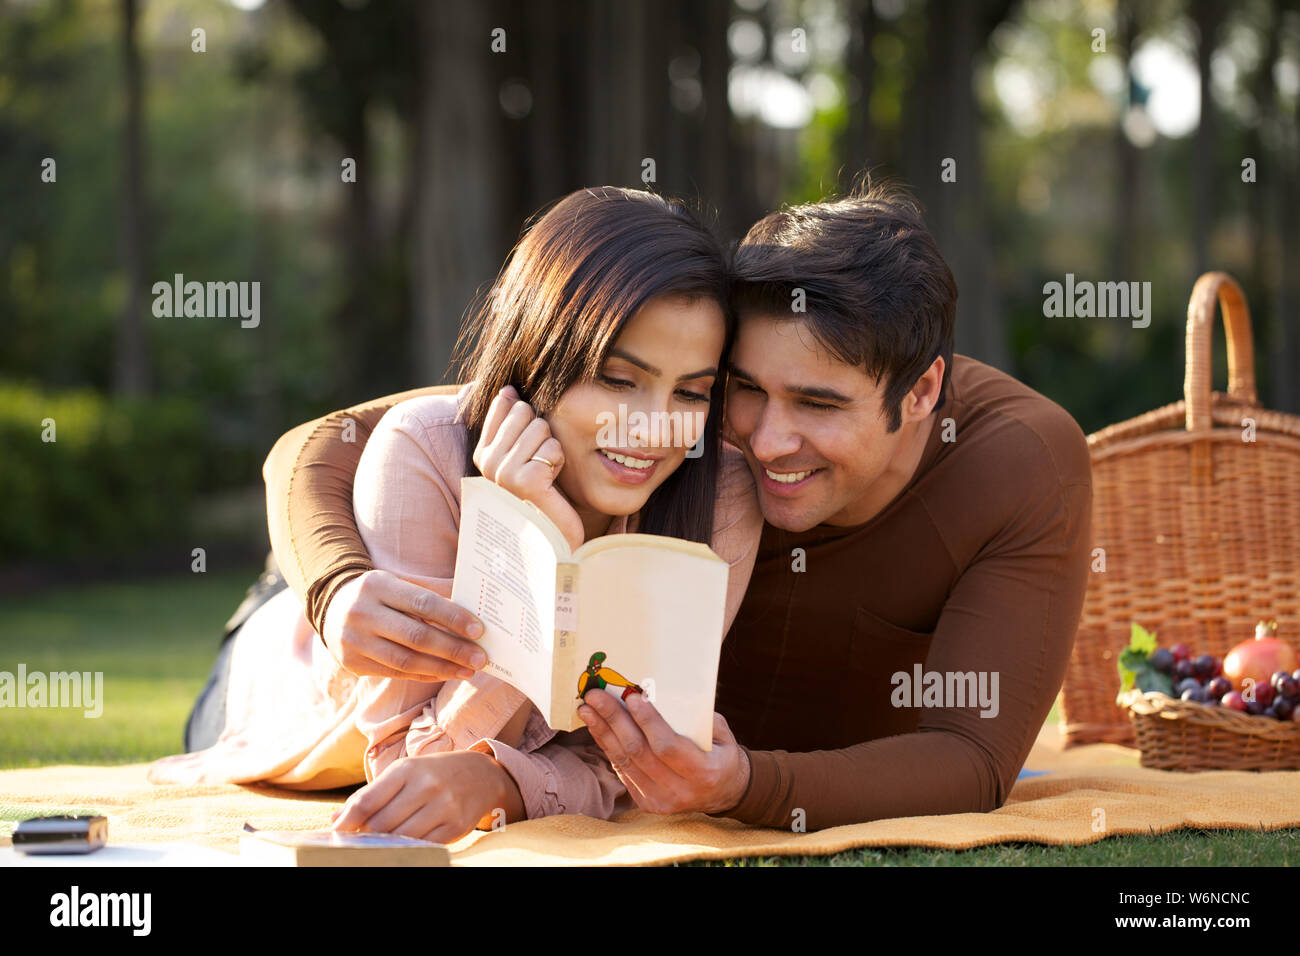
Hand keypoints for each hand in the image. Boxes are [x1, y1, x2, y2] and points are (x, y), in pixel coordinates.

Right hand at [322, 569, 486, 679]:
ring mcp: (354, 641)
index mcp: (377, 586)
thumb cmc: (378, 595)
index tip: (479, 630)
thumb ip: (429, 597)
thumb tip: (472, 614)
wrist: (330, 606)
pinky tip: (444, 673)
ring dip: (442, 668)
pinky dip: (424, 675)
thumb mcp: (396, 584)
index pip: (423, 603)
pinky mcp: (352, 663)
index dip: (454, 618)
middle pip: (416, 636)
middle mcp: (362, 613)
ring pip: (406, 661)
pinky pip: (396, 673)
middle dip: (453, 649)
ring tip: (468, 671)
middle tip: (480, 658)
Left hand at [331, 750, 522, 842]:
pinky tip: (405, 843)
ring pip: (400, 839)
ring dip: (386, 844)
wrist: (481, 775)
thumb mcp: (404, 772)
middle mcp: (426, 786)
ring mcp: (443, 807)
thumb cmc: (433, 773)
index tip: (336, 834)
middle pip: (380, 824)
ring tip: (382, 841)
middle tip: (361, 839)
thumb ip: (370, 794)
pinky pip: (423, 846)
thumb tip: (336, 820)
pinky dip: (409, 848)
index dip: (347, 822)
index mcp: (407, 769)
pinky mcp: (455, 827)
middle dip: (366, 836)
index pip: (367, 801)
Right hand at [473, 385, 584, 550]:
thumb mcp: (523, 455)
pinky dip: (560, 462)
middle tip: (540, 464)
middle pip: (524, 412)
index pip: (504, 405)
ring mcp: (504, 474)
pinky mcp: (526, 482)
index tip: (529, 447)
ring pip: (540, 428)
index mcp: (483, 455)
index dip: (527, 419)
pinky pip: (553, 448)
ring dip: (553, 450)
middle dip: (542, 433)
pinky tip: (551, 484)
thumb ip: (511, 424)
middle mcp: (488, 464)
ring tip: (546, 476)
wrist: (551, 537)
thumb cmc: (542, 493)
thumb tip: (507, 389)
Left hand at [578, 689, 751, 815]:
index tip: (631, 697)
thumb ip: (696, 716)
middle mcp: (680, 791)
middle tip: (595, 696)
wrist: (723, 792)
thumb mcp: (721, 733)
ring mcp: (660, 800)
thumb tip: (663, 693)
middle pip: (639, 752)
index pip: (667, 746)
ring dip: (603, 732)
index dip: (648, 721)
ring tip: (587, 709)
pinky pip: (621, 770)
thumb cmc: (721, 752)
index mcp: (703, 772)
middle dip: (614, 720)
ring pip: (624, 761)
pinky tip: (597, 727)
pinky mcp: (646, 802)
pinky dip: (607, 746)